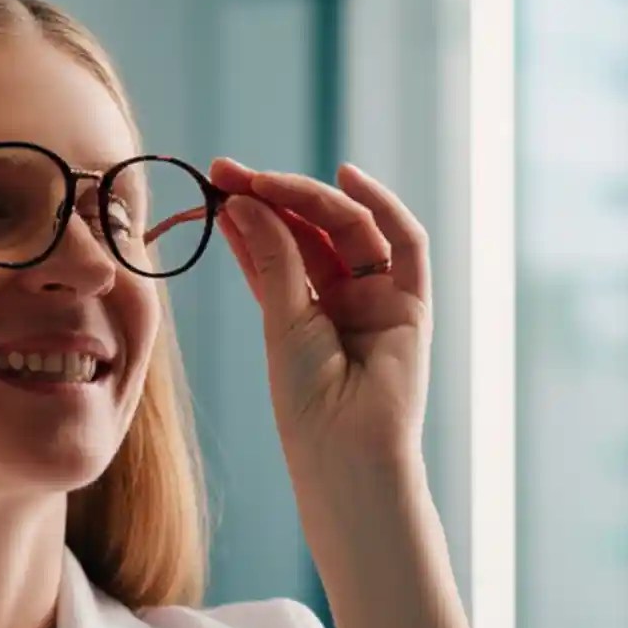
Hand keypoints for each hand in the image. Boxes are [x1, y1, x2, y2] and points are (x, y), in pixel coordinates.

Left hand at [209, 158, 432, 467]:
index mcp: (303, 312)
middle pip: (310, 232)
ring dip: (307, 198)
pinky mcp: (411, 303)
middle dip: (271, 197)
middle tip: (229, 172)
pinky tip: (345, 176)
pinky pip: (405, 244)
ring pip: (347, 230)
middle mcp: (342, 300)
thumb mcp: (281, 322)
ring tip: (262, 179)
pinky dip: (381, 205)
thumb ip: (272, 258)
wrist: (347, 454)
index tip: (216, 181)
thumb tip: (242, 201)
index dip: (248, 214)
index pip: (275, 249)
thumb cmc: (308, 404)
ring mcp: (377, 299)